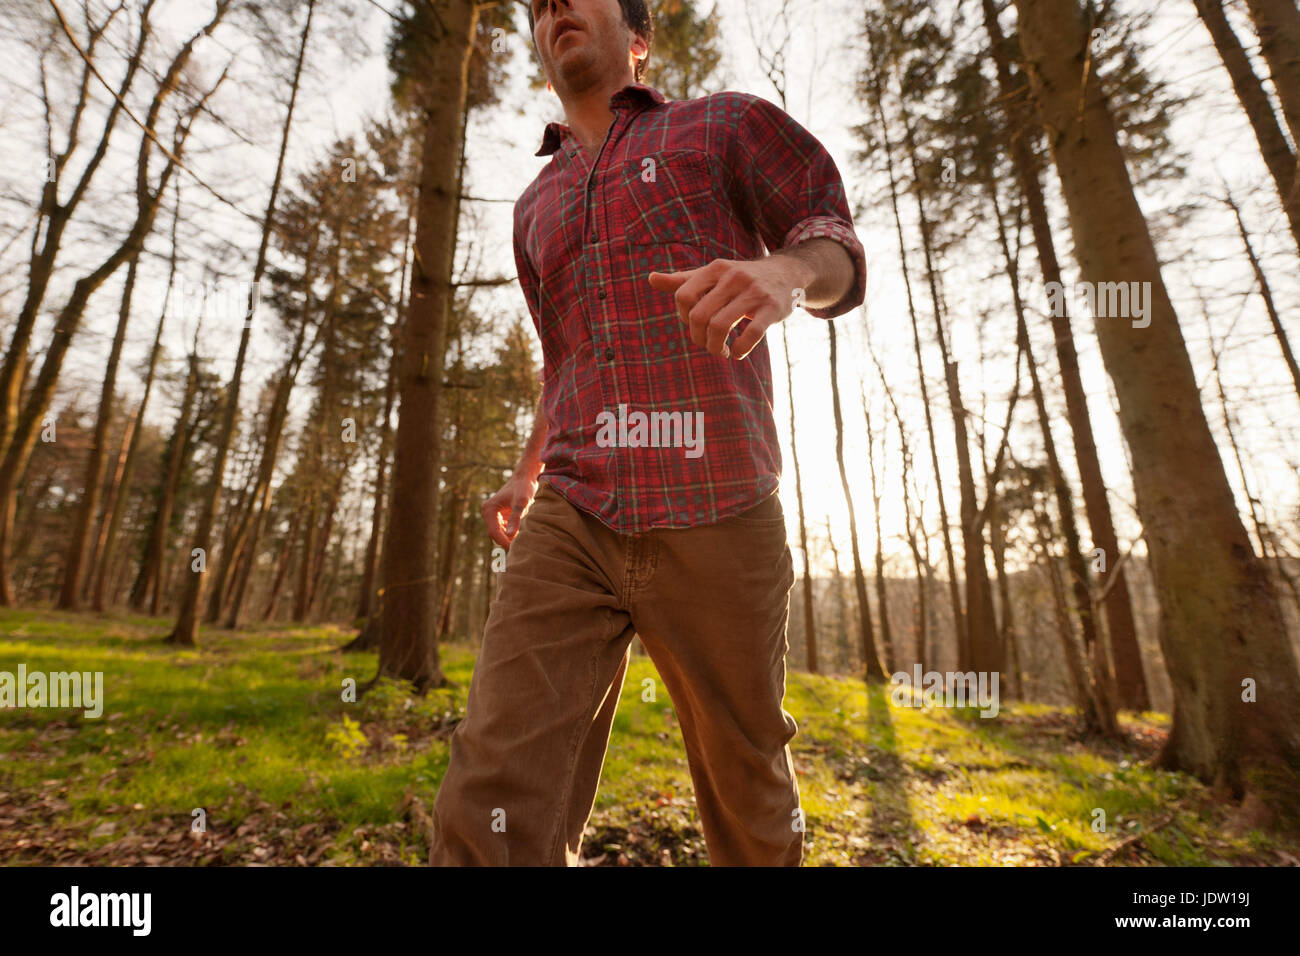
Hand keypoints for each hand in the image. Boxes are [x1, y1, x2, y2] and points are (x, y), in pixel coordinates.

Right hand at [482, 475, 538, 549]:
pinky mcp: (500, 516)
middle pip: (495, 534)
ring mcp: (493, 515)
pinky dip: (511, 534)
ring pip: (499, 533)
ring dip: (509, 538)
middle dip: (506, 541)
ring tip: (522, 542)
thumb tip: (510, 535)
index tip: (516, 548)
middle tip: (520, 548)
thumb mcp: (521, 503)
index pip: (494, 532)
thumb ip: (515, 518)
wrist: (525, 478)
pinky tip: (522, 535)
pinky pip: (503, 529)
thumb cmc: (523, 488)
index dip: (504, 542)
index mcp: (489, 509)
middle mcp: (488, 512)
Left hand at [648, 256, 811, 360]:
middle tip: (706, 344)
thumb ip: (682, 280)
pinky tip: (738, 353)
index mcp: (715, 268)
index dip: (683, 316)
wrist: (785, 273)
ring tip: (721, 351)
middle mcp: (733, 277)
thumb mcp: (712, 275)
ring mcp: (754, 292)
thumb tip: (650, 278)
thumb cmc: (740, 279)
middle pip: (699, 315)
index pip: (683, 296)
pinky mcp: (771, 308)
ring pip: (721, 326)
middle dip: (698, 338)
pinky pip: (751, 334)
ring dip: (716, 347)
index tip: (695, 324)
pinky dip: (739, 350)